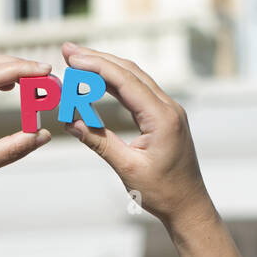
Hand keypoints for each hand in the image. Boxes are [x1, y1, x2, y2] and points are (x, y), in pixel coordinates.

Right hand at [59, 43, 213, 225]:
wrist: (188, 206)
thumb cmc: (162, 192)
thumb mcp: (127, 169)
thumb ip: (100, 142)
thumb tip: (72, 122)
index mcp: (162, 118)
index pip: (124, 81)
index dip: (95, 66)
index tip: (72, 58)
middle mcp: (169, 108)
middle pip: (129, 72)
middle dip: (98, 59)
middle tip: (69, 51)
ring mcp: (169, 111)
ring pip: (135, 78)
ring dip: (106, 68)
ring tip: (79, 61)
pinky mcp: (166, 117)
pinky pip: (140, 92)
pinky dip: (117, 83)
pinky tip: (100, 80)